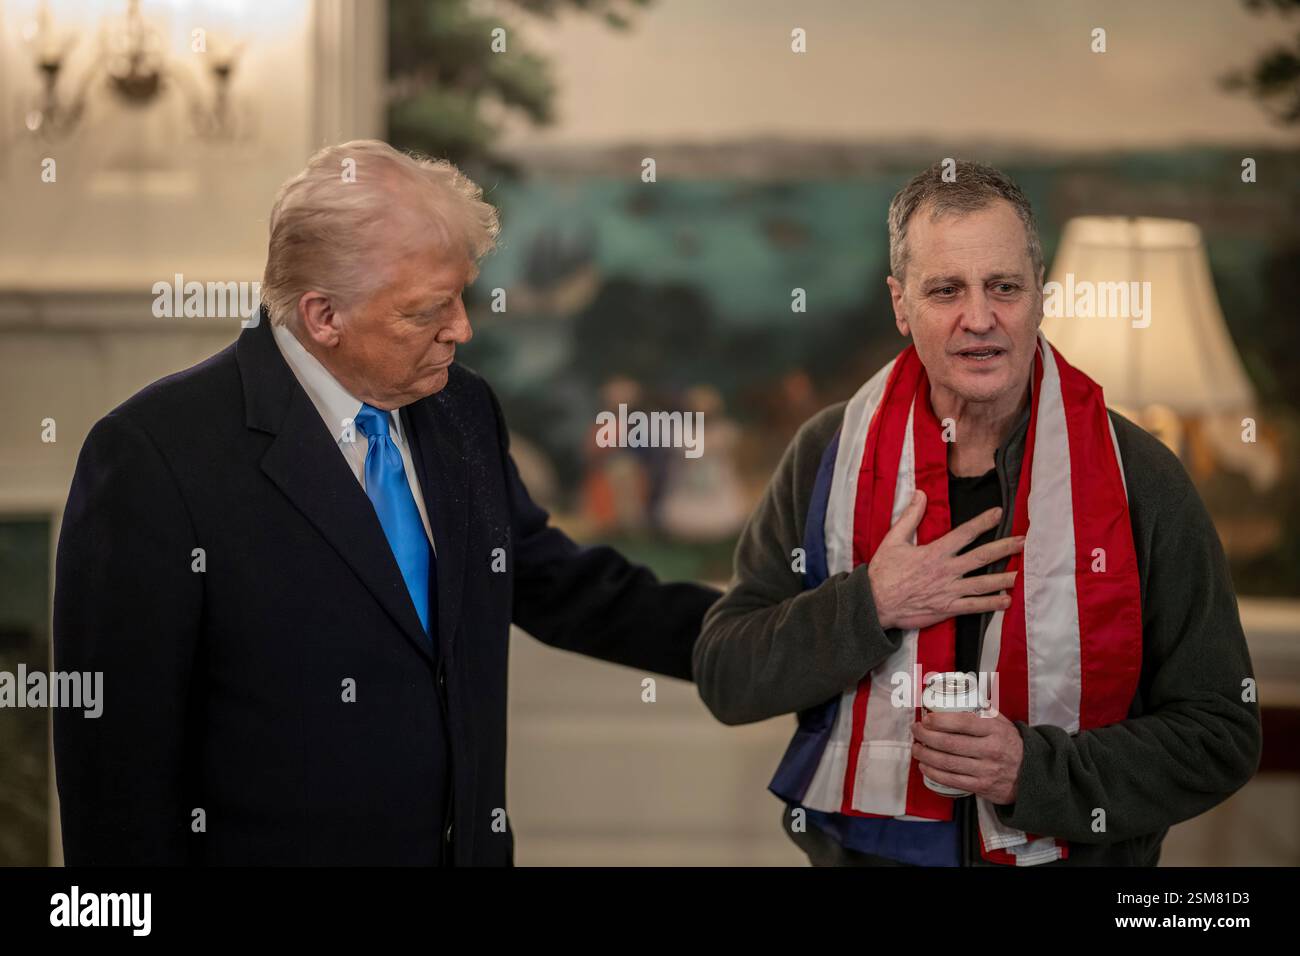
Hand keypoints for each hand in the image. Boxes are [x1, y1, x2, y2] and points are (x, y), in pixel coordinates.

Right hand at [868, 489, 1023, 630]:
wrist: (875, 603)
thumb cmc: (884, 572)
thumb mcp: (894, 540)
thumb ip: (910, 517)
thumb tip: (920, 494)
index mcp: (935, 552)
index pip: (964, 533)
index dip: (983, 522)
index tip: (999, 513)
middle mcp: (946, 570)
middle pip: (981, 557)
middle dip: (1004, 548)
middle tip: (1023, 542)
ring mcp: (948, 591)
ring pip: (982, 584)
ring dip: (1004, 578)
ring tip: (1022, 574)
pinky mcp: (946, 608)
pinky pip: (973, 607)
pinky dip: (991, 604)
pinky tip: (1006, 601)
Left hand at [911, 710, 1022, 804]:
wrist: (1033, 774)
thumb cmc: (1010, 744)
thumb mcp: (1002, 723)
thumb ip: (982, 712)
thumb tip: (956, 696)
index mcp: (995, 730)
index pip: (963, 722)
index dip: (940, 720)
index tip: (926, 718)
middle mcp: (991, 750)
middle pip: (950, 744)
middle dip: (926, 736)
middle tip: (916, 730)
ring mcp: (986, 770)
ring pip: (947, 763)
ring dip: (926, 755)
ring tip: (916, 748)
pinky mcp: (982, 787)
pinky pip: (952, 780)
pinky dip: (934, 773)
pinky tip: (925, 766)